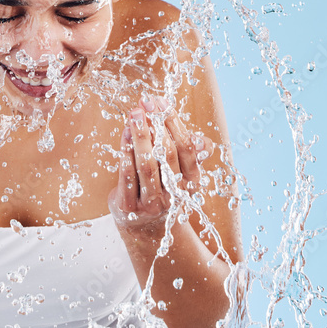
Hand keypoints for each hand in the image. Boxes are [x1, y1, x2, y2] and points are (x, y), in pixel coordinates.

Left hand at [108, 94, 205, 234]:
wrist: (145, 225)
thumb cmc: (164, 186)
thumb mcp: (182, 171)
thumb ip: (192, 152)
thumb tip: (201, 141)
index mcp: (192, 182)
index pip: (187, 148)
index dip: (174, 123)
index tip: (162, 102)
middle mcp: (174, 194)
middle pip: (167, 154)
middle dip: (156, 125)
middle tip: (146, 103)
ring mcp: (152, 202)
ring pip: (147, 165)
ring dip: (140, 137)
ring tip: (134, 114)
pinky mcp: (130, 206)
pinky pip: (127, 176)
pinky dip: (126, 153)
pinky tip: (124, 134)